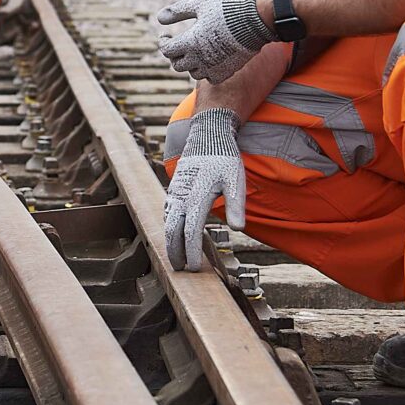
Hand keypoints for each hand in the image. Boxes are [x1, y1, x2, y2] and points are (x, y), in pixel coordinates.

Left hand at [155, 0, 269, 82]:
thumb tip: (159, 19)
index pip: (167, 50)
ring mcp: (213, 67)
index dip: (163, 42)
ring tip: (195, 49)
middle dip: (175, 54)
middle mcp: (199, 59)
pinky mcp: (227, 71)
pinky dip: (206, 71)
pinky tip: (208, 58)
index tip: (165, 35)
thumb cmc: (226, 7)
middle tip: (179, 44)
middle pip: (177, 65)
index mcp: (189, 42)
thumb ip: (177, 11)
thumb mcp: (199, 3)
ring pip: (193, 73)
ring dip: (190, 63)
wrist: (256, 18)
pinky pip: (210, 78)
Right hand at [164, 108, 244, 270]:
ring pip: (167, 222)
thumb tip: (238, 228)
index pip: (190, 232)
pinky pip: (167, 212)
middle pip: (172, 231)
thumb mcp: (237, 180)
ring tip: (177, 258)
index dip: (191, 252)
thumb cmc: (225, 157)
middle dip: (175, 253)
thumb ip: (236, 205)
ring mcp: (174, 191)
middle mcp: (181, 196)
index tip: (196, 268)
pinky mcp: (173, 188)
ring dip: (170, 242)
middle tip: (182, 270)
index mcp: (197, 196)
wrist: (208, 133)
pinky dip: (169, 227)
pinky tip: (174, 235)